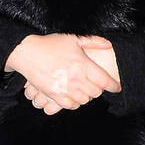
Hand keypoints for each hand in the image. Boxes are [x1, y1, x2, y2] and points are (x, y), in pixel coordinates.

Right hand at [6, 33, 120, 111]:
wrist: (28, 53)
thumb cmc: (50, 44)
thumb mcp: (73, 39)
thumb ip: (93, 42)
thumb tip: (108, 44)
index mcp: (83, 64)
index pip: (105, 80)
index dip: (113, 86)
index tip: (117, 87)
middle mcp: (76, 78)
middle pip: (96, 92)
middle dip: (99, 89)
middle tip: (96, 85)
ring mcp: (65, 88)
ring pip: (84, 100)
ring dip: (87, 96)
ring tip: (84, 90)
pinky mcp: (54, 95)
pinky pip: (70, 105)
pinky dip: (75, 103)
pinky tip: (74, 97)